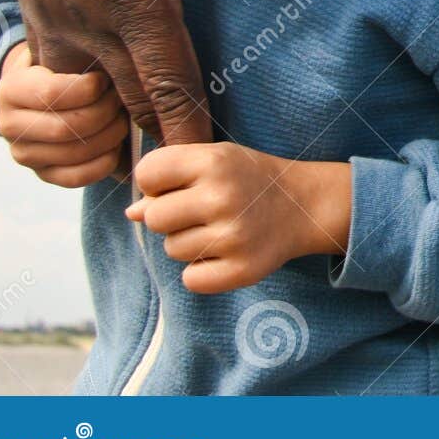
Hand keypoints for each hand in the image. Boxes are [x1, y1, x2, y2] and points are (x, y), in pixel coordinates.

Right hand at [0, 0, 372, 145]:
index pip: (167, 88)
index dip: (192, 136)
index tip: (213, 170)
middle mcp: (82, 14)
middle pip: (128, 103)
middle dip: (161, 136)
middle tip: (198, 171)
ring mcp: (48, 13)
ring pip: (84, 96)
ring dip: (116, 117)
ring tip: (156, 143)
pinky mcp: (31, 4)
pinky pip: (54, 71)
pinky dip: (84, 90)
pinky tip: (112, 97)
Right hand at [0, 41, 129, 187]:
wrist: (47, 94)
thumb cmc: (65, 68)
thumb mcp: (64, 54)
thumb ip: (81, 57)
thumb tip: (122, 62)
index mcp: (11, 90)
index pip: (52, 94)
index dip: (90, 88)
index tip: (106, 79)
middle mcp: (9, 125)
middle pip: (68, 127)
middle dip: (107, 113)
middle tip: (123, 100)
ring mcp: (24, 154)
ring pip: (76, 153)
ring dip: (111, 136)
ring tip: (124, 118)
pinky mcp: (43, 174)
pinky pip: (77, 177)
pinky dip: (105, 162)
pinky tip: (117, 145)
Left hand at [126, 142, 351, 294]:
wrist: (305, 204)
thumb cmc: (249, 178)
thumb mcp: (215, 159)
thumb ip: (171, 176)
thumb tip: (133, 214)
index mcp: (214, 162)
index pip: (147, 174)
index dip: (156, 183)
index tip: (179, 185)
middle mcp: (223, 197)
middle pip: (154, 218)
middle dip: (171, 217)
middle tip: (203, 211)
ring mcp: (233, 236)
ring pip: (172, 250)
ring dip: (189, 243)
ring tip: (220, 228)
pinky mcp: (242, 270)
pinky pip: (191, 279)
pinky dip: (202, 271)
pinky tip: (225, 253)